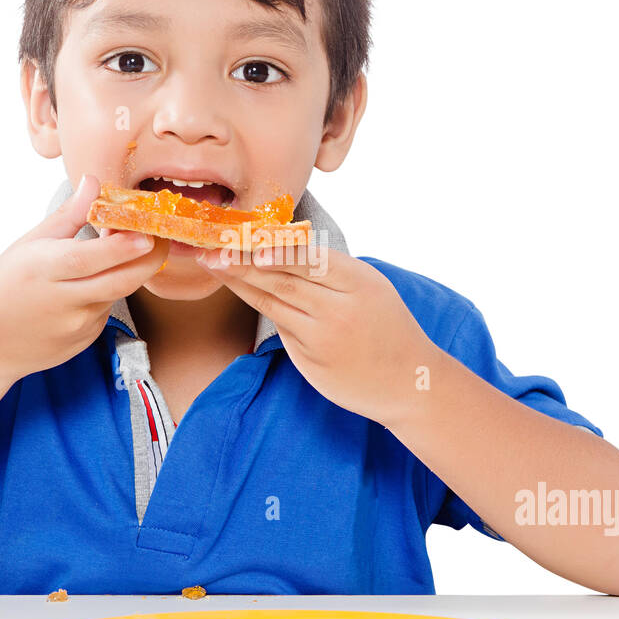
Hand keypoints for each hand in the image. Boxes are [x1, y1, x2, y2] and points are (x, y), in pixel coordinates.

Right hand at [0, 174, 167, 382]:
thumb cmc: (3, 286)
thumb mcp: (29, 244)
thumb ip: (69, 215)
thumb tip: (94, 181)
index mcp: (45, 270)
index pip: (90, 259)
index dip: (122, 247)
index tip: (147, 232)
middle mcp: (64, 301)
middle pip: (120, 281)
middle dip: (149, 259)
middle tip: (161, 237)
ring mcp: (77, 326)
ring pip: (116, 293)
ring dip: (125, 272)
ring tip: (117, 252)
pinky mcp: (85, 340)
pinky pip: (107, 310)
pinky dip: (107, 293)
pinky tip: (89, 286)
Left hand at [195, 243, 438, 426]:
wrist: (407, 380)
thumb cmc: (386, 325)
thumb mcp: (370, 287)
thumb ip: (330, 270)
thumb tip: (282, 243)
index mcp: (359, 282)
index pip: (309, 259)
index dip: (274, 249)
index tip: (245, 238)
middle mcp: (339, 308)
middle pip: (283, 279)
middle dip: (243, 260)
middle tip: (212, 246)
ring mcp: (322, 337)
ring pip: (273, 301)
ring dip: (239, 280)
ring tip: (213, 262)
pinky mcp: (309, 359)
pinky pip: (278, 324)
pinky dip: (256, 302)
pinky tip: (237, 287)